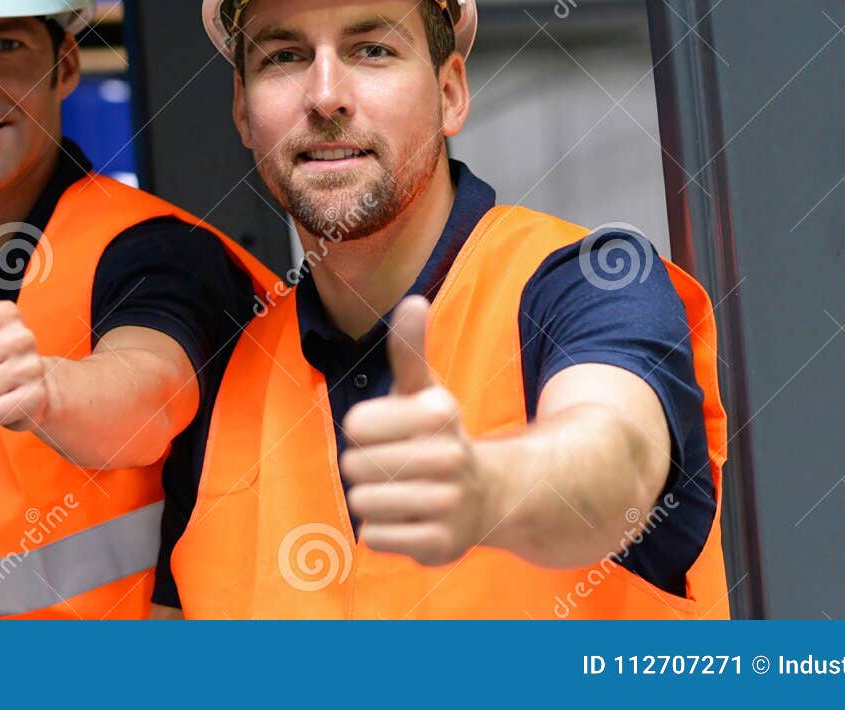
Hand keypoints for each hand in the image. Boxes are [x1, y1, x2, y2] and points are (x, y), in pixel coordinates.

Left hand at [338, 295, 490, 566]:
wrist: (489, 496)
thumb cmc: (437, 436)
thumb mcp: (424, 390)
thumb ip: (409, 348)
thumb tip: (413, 299)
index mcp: (438, 414)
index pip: (356, 423)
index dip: (361, 429)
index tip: (383, 432)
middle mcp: (449, 458)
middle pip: (355, 466)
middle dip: (362, 466)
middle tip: (391, 466)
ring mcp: (449, 504)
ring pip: (363, 503)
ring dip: (370, 499)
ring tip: (398, 491)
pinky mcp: (441, 545)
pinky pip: (375, 536)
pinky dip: (381, 530)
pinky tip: (407, 518)